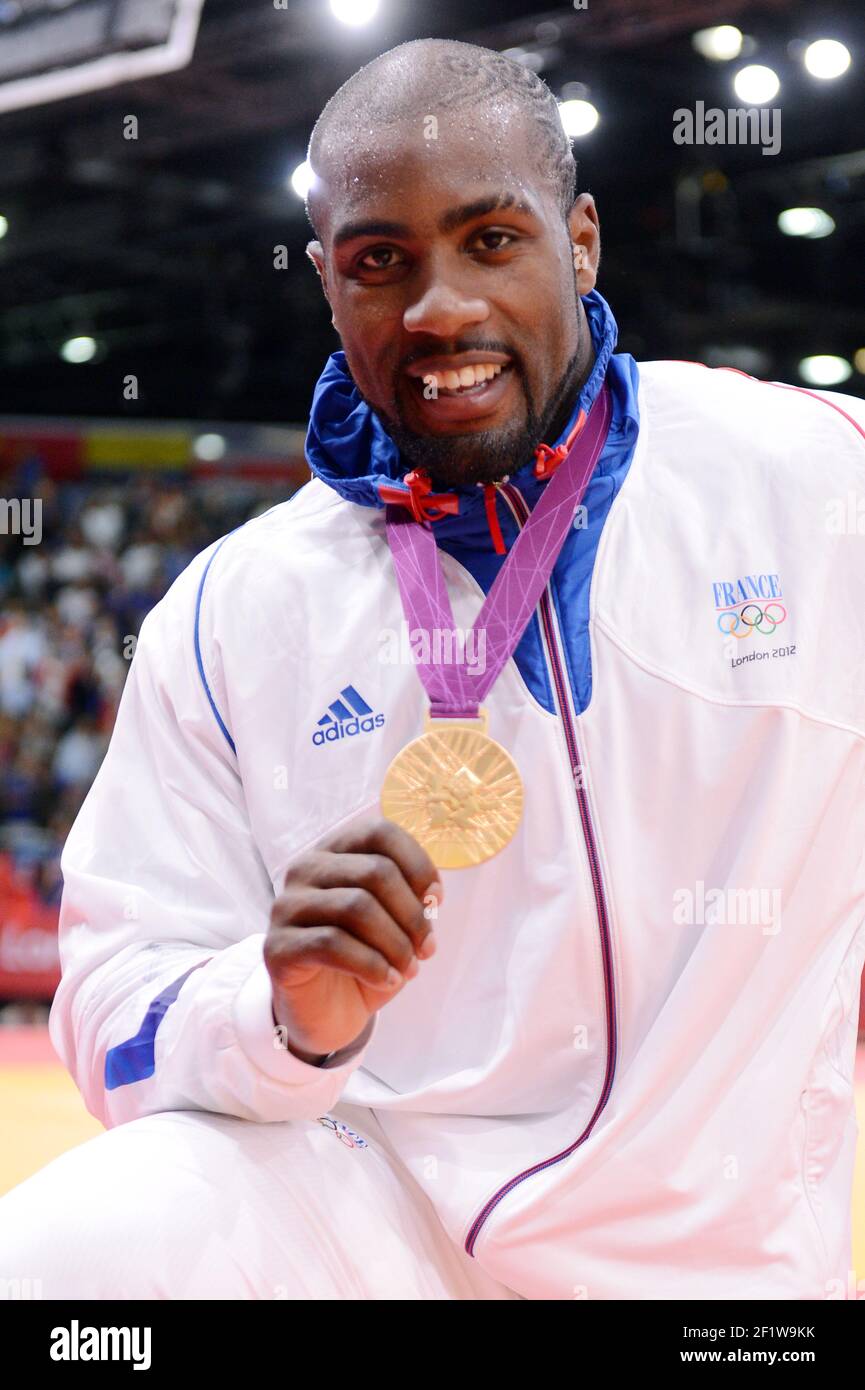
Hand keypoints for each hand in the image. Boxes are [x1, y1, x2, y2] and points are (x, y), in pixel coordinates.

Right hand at [265, 818, 441, 1061]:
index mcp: (335, 852)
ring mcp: (287, 906)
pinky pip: (332, 943)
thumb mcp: (395, 923)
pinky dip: (371, 964)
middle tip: (426, 949)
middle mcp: (306, 869)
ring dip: (395, 943)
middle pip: (374, 871)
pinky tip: (387, 980)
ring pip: (355, 906)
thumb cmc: (364, 958)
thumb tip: (430, 897)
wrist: (327, 1013)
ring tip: (409, 968)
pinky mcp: (278, 946)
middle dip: (412, 914)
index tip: (436, 902)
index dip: (417, 865)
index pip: (379, 833)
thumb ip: (410, 900)